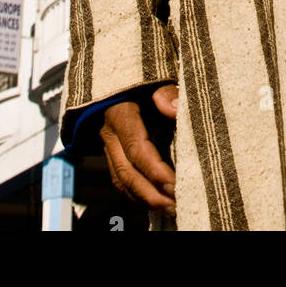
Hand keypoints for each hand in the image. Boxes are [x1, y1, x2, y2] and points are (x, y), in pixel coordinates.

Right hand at [100, 83, 177, 217]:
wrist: (119, 76)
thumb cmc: (142, 78)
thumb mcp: (155, 78)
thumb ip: (165, 92)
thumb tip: (175, 108)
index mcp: (120, 114)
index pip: (137, 149)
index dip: (155, 171)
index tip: (175, 185)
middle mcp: (110, 134)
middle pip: (127, 173)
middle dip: (152, 194)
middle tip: (177, 206)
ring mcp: (108, 145)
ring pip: (122, 181)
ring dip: (146, 199)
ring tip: (172, 210)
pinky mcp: (112, 152)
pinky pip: (121, 179)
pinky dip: (138, 195)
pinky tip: (157, 202)